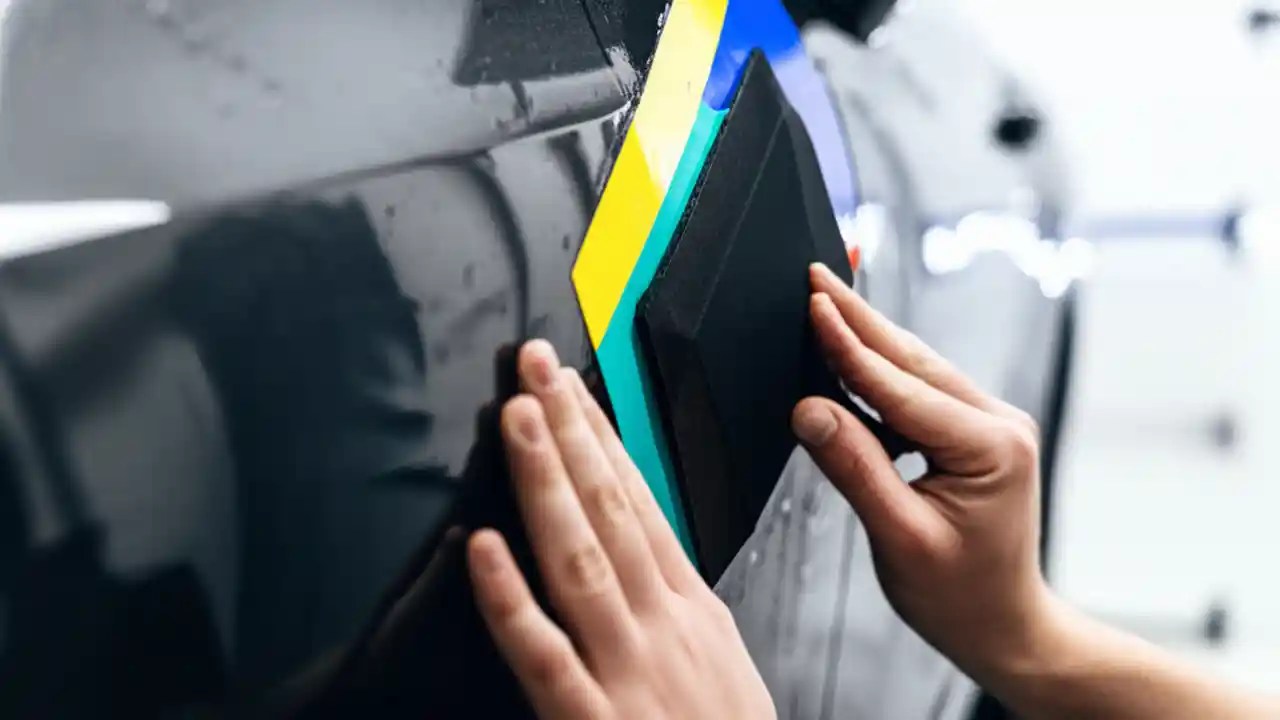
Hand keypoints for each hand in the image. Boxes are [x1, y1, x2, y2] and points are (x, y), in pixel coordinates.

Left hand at [468, 341, 775, 719]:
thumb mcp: (722, 664)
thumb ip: (679, 602)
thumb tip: (646, 545)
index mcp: (693, 611)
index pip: (643, 503)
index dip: (604, 438)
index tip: (575, 388)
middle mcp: (664, 628)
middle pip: (611, 511)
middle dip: (572, 430)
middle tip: (534, 367)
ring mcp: (630, 673)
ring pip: (581, 559)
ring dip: (546, 483)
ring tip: (517, 418)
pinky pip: (544, 656)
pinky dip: (512, 600)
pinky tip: (483, 549)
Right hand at [791, 263, 1050, 683]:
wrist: (1004, 625)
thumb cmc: (959, 596)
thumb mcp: (900, 538)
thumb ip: (854, 468)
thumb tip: (809, 409)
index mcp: (989, 447)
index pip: (901, 387)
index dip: (849, 345)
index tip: (814, 302)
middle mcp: (998, 424)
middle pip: (913, 361)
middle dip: (860, 318)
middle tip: (816, 275)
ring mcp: (990, 426)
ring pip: (917, 369)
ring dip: (869, 338)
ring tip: (826, 302)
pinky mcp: (975, 435)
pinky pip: (920, 392)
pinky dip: (881, 372)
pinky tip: (850, 354)